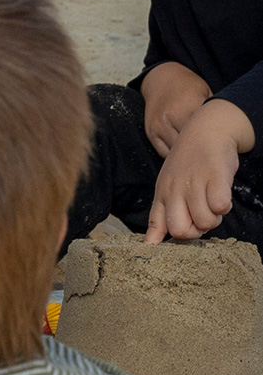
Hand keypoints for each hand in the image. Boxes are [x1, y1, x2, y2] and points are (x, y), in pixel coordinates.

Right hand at [141, 62, 212, 156]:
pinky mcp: (150, 132)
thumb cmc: (188, 87)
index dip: (214, 143)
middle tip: (211, 155)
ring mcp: (158, 125)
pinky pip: (164, 153)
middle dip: (201, 152)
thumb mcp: (205, 95)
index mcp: (189, 105)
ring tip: (198, 157)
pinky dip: (175, 156)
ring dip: (188, 157)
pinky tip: (185, 154)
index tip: (221, 147)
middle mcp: (170, 116)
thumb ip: (211, 115)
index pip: (205, 133)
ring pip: (176, 153)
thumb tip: (226, 137)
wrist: (162, 78)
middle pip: (191, 146)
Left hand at [145, 98, 253, 242]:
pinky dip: (224, 206)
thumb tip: (149, 244)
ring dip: (214, 217)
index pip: (162, 227)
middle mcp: (175, 189)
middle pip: (182, 231)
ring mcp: (194, 182)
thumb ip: (160, 216)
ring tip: (213, 200)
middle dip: (197, 231)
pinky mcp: (214, 176)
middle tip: (204, 214)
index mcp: (163, 193)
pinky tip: (222, 194)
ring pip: (205, 222)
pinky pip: (220, 206)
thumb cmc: (186, 163)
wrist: (205, 130)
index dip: (176, 236)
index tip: (186, 231)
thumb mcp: (167, 187)